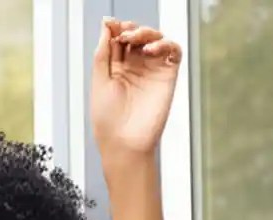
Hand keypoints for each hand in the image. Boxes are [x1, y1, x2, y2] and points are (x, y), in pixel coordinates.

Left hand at [90, 18, 182, 160]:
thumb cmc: (108, 119)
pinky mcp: (167, 76)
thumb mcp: (99, 80)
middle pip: (137, 35)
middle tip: (123, 34)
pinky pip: (172, 51)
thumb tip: (106, 25)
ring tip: (135, 39)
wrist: (124, 142)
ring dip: (146, 32)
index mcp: (116, 67)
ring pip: (155, 38)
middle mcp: (135, 67)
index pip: (119, 38)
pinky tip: (150, 49)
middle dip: (131, 29)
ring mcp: (152, 70)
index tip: (111, 24)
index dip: (116, 28)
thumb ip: (103, 53)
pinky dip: (164, 44)